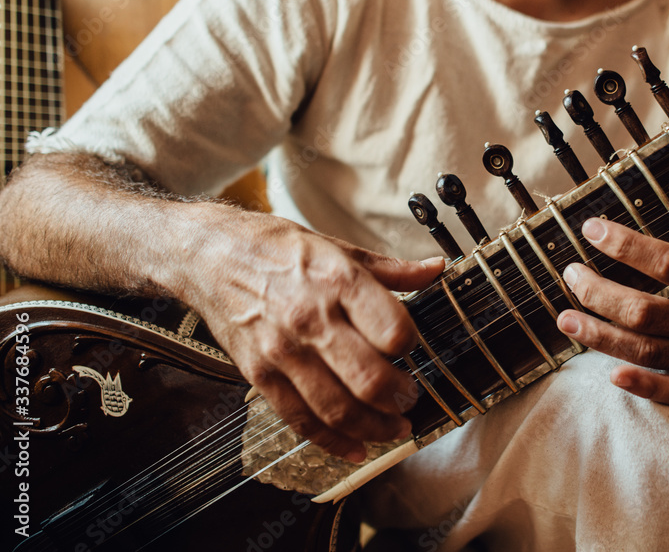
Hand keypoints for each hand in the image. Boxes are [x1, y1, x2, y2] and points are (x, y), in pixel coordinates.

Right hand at [187, 214, 443, 461]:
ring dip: (374, 428)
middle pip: (369, 379)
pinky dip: (332, 442)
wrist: (206, 253)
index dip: (414, 346)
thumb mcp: (337, 246)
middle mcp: (311, 319)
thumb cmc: (274, 247)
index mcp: (337, 281)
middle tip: (411, 399)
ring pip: (338, 409)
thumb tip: (435, 269)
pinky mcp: (260, 375)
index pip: (393, 330)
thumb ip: (390, 269)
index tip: (416, 349)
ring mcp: (283, 352)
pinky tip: (356, 448)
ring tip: (394, 428)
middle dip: (400, 398)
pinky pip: (301, 420)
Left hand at [556, 218, 668, 404]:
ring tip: (566, 320)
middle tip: (571, 275)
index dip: (626, 245)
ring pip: (648, 351)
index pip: (668, 261)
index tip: (593, 229)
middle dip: (599, 294)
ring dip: (601, 337)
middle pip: (645, 312)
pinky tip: (612, 376)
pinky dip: (645, 388)